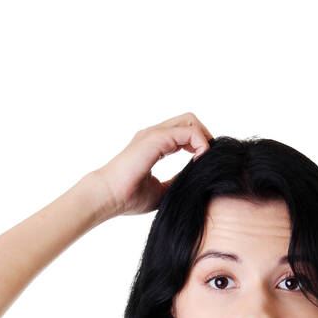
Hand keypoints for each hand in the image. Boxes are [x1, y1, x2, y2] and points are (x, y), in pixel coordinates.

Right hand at [92, 112, 213, 216]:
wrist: (109, 197)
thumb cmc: (129, 197)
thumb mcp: (161, 190)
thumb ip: (175, 181)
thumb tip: (193, 181)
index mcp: (154, 144)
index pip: (183, 132)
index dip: (198, 144)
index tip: (203, 163)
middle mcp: (154, 135)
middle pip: (188, 120)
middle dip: (204, 136)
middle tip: (208, 159)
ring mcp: (154, 134)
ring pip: (189, 121)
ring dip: (204, 138)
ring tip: (206, 159)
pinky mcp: (156, 139)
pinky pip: (188, 131)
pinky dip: (200, 143)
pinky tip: (200, 160)